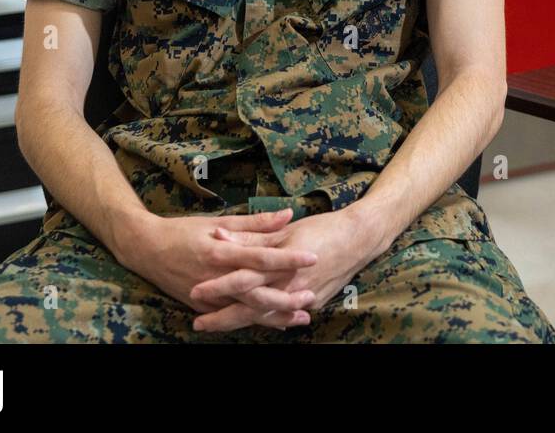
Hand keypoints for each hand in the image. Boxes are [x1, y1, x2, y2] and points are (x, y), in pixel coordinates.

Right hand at [116, 209, 320, 317]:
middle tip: (311, 297)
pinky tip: (276, 322)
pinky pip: (233, 316)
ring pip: (246, 311)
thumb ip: (255, 223)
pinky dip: (256, 320)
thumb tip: (287, 214)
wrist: (146, 250)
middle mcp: (216, 277)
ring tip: (301, 317)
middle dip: (285, 298)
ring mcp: (208, 297)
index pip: (261, 257)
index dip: (287, 258)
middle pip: (256, 292)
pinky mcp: (203, 308)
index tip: (313, 256)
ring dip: (275, 316)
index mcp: (221, 251)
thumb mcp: (219, 221)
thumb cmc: (184, 230)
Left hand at [188, 207, 386, 332]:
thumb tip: (221, 235)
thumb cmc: (323, 228)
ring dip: (241, 322)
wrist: (359, 239)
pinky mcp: (313, 303)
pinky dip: (266, 321)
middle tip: (198, 322)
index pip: (242, 280)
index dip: (218, 287)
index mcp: (281, 264)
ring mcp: (303, 299)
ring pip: (265, 316)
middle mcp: (290, 287)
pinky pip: (284, 316)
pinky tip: (252, 324)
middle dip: (222, 317)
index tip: (195, 291)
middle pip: (250, 307)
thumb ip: (253, 236)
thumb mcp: (286, 230)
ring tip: (217, 325)